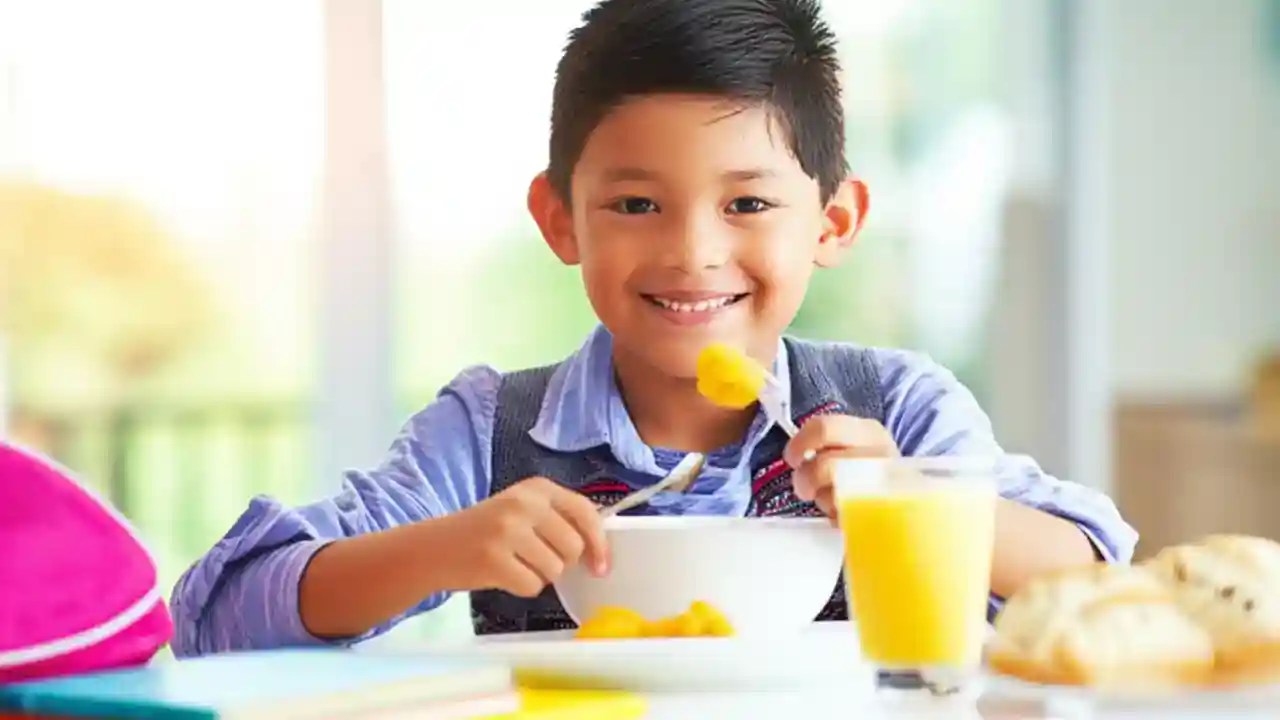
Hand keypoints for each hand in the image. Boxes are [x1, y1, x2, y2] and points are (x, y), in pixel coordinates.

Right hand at [433, 476, 609, 597]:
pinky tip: (503, 575)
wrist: (433, 547)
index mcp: (536, 488)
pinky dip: (523, 588)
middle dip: (562, 562)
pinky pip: (532, 586)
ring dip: (540, 576)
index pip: (585, 511)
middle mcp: (524, 504)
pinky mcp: (494, 559)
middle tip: (536, 558)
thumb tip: (599, 551)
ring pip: (555, 570)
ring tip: (515, 564)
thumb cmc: (486, 532)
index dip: (599, 542)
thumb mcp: (522, 511)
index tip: (602, 566)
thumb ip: (558, 520)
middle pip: (573, 547)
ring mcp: (507, 530)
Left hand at [782, 415, 899, 521]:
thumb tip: (796, 455)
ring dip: (822, 500)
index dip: (800, 444)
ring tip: (828, 501)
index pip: (824, 428)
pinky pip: (845, 519)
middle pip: (825, 465)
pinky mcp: (881, 514)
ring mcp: (882, 485)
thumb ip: (826, 442)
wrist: (909, 498)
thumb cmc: (872, 469)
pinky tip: (844, 513)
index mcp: (869, 431)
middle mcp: (879, 454)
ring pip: (833, 494)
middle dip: (806, 479)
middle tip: (804, 488)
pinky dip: (837, 518)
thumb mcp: (856, 444)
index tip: (793, 459)